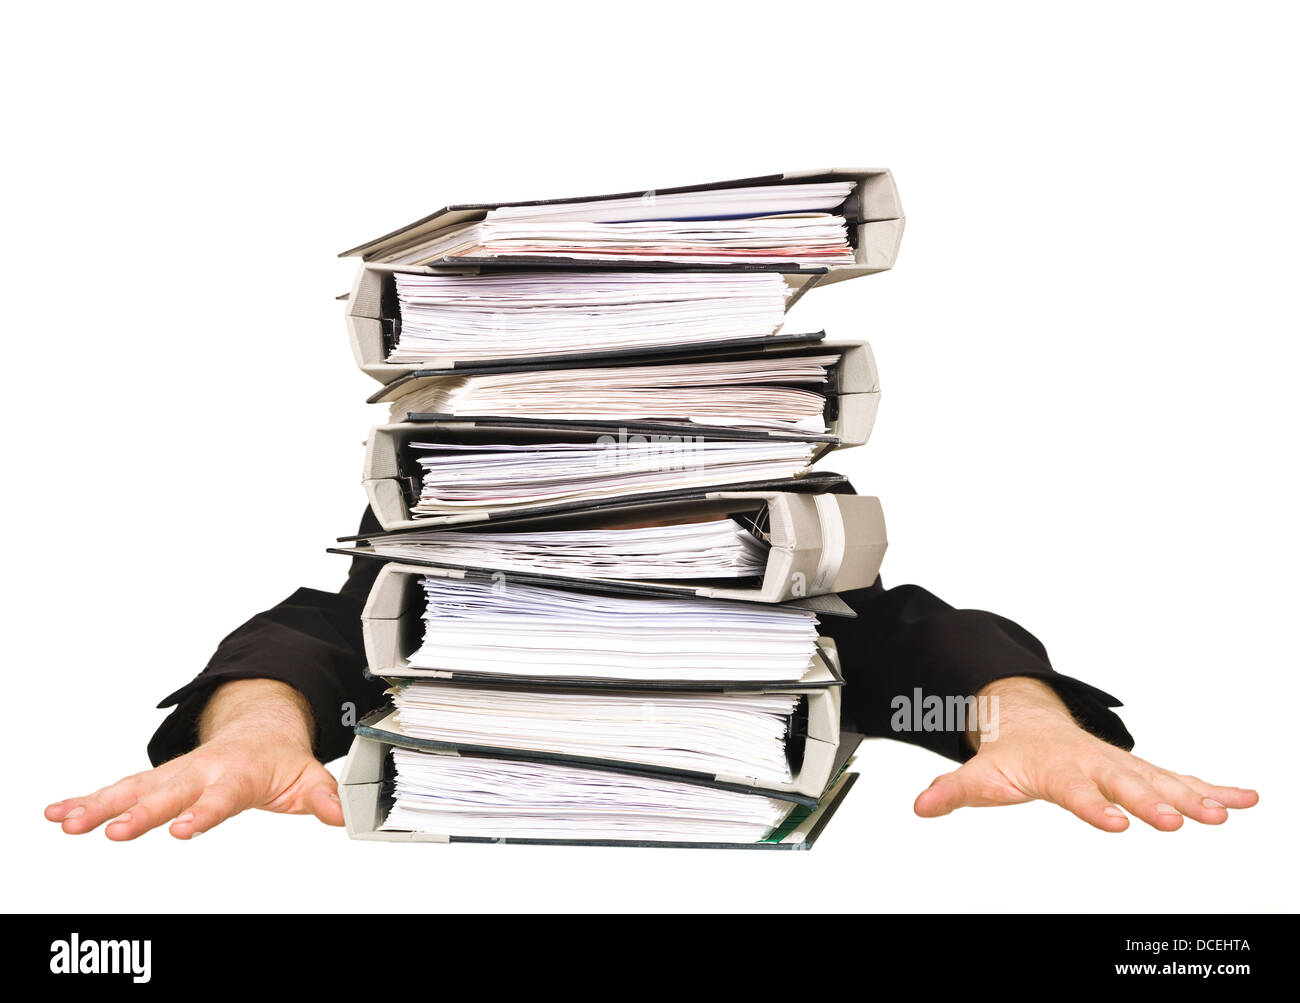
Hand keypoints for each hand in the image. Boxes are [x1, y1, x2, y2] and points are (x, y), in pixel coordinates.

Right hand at [44, 679, 342, 839]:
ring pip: (134, 788)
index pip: (220, 797)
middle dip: (139, 813)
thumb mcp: (308, 776)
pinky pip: (121, 787)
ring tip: (68, 822)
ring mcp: (177, 773)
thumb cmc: (279, 757)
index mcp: (239, 773)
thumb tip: (341, 815)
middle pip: (168, 793)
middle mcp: (202, 770)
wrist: (260, 725)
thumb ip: (323, 798)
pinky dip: (88, 798)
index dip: (202, 813)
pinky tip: (59, 812)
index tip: (180, 831)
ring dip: (100, 804)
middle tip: (111, 831)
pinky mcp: (158, 778)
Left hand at [913, 677, 1258, 830]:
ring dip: (1195, 796)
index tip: (1117, 824)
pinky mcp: (1139, 771)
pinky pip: (1180, 778)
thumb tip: (920, 806)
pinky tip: (1245, 800)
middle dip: (1153, 803)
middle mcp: (1094, 763)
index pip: (1075, 790)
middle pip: (1126, 784)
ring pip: (1161, 780)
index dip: (1094, 806)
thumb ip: (954, 790)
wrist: (1029, 719)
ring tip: (1228, 812)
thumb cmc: (1008, 753)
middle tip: (1180, 822)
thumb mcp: (979, 773)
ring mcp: (1120, 766)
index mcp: (1056, 767)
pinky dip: (1212, 788)